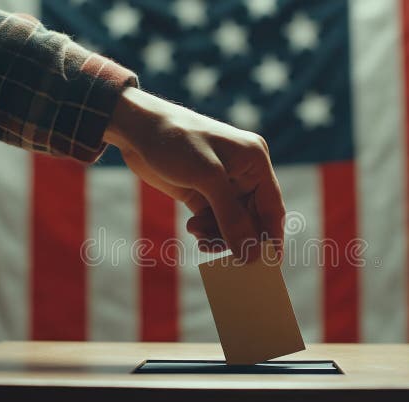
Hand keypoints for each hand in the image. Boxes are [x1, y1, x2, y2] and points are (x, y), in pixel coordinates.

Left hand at [104, 87, 284, 259]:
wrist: (136, 128)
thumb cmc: (176, 141)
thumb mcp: (207, 177)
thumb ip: (231, 217)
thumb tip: (252, 254)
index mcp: (255, 161)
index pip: (272, 207)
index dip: (272, 237)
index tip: (270, 265)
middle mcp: (243, 173)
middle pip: (252, 219)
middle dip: (239, 238)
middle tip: (228, 259)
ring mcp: (222, 184)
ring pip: (231, 224)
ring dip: (218, 235)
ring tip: (199, 235)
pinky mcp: (202, 192)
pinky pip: (213, 221)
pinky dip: (206, 230)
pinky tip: (193, 228)